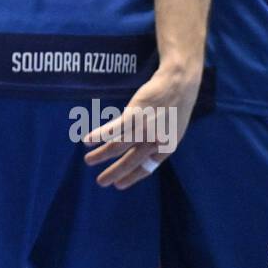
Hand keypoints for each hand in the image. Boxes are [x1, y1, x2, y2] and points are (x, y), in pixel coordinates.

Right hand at [83, 61, 201, 188]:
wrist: (179, 82)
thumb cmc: (176, 104)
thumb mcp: (173, 129)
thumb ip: (160, 142)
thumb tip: (145, 150)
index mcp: (167, 147)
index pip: (146, 168)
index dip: (131, 177)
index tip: (118, 185)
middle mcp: (155, 141)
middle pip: (130, 160)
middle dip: (114, 172)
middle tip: (101, 182)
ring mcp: (144, 127)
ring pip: (118, 146)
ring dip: (101, 155)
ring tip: (88, 160)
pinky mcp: (134, 114)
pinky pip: (113, 129)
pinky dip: (99, 135)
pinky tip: (87, 140)